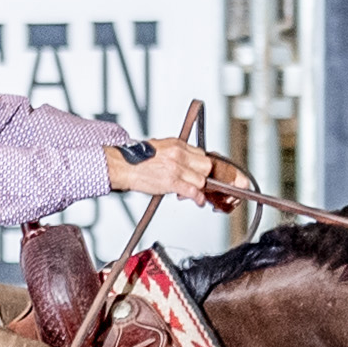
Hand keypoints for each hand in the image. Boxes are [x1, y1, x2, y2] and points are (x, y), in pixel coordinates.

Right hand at [104, 137, 246, 210]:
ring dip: (202, 190)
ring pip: (202, 179)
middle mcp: (179, 154)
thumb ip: (179, 156)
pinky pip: (192, 190)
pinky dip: (198, 197)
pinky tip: (199, 201)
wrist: (122, 165)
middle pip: (207, 166)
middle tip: (213, 188)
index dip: (213, 169)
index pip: (204, 156)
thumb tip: (192, 167)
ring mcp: (176, 167)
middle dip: (211, 178)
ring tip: (199, 195)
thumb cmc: (138, 161)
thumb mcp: (161, 150)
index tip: (226, 177)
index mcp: (178, 145)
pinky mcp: (171, 180)